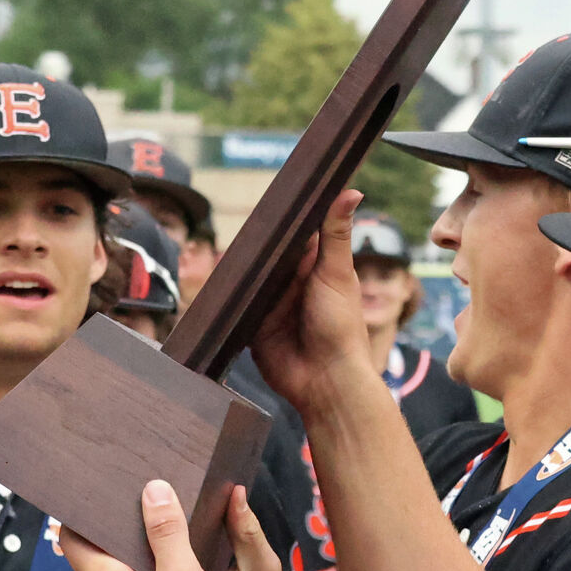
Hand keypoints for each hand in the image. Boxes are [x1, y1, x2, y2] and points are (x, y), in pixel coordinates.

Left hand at [60, 481, 233, 570]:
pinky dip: (146, 559)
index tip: (94, 481)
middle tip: (131, 484)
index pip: (70, 536)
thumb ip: (167, 532)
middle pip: (93, 547)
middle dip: (108, 517)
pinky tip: (172, 547)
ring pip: (116, 563)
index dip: (77, 508)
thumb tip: (153, 489)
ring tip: (155, 508)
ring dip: (130, 538)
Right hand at [247, 189, 371, 416]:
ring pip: (251, 278)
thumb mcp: (338, 273)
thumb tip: (353, 190)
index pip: (297, 234)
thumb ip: (336, 234)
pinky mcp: (254, 325)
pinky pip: (237, 306)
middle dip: (256, 243)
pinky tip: (218, 283)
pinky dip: (230, 298)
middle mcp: (292, 283)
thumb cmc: (341, 327)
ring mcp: (272, 304)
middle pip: (269, 254)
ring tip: (225, 249)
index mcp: (315, 267)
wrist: (324, 380)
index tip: (271, 193)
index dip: (285, 217)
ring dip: (241, 269)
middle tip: (239, 222)